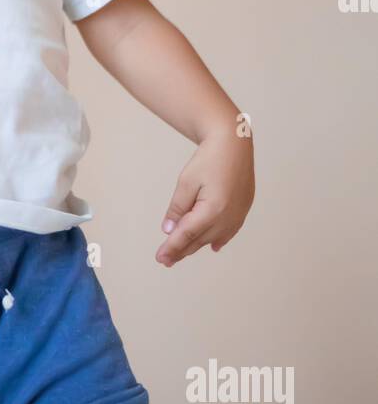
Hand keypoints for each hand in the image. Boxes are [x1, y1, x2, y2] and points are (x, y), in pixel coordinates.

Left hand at [156, 125, 254, 266]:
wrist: (234, 142)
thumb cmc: (209, 159)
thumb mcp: (186, 183)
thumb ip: (177, 209)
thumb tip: (169, 231)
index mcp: (212, 210)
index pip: (186, 235)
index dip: (172, 248)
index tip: (160, 258)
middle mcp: (228, 217)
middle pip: (200, 240)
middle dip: (181, 250)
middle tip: (165, 260)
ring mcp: (238, 214)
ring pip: (213, 237)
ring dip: (197, 245)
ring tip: (182, 254)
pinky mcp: (244, 209)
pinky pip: (229, 231)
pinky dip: (218, 239)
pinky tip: (213, 246)